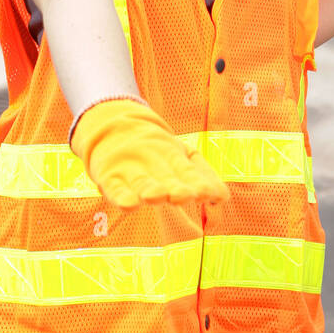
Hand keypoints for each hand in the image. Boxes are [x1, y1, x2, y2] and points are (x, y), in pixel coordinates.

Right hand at [70, 98, 229, 209]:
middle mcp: (152, 160)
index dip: (197, 182)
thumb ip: (204, 176)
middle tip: (185, 196)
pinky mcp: (109, 177)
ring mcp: (130, 169)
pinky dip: (121, 196)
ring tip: (156, 197)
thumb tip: (224, 197)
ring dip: (149, 189)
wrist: (114, 129)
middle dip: (175, 187)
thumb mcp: (181, 156)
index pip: (187, 170)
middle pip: (165, 176)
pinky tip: (129, 204)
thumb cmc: (157, 151)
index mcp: (173, 154)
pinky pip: (115, 188)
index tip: (208, 194)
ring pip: (141, 181)